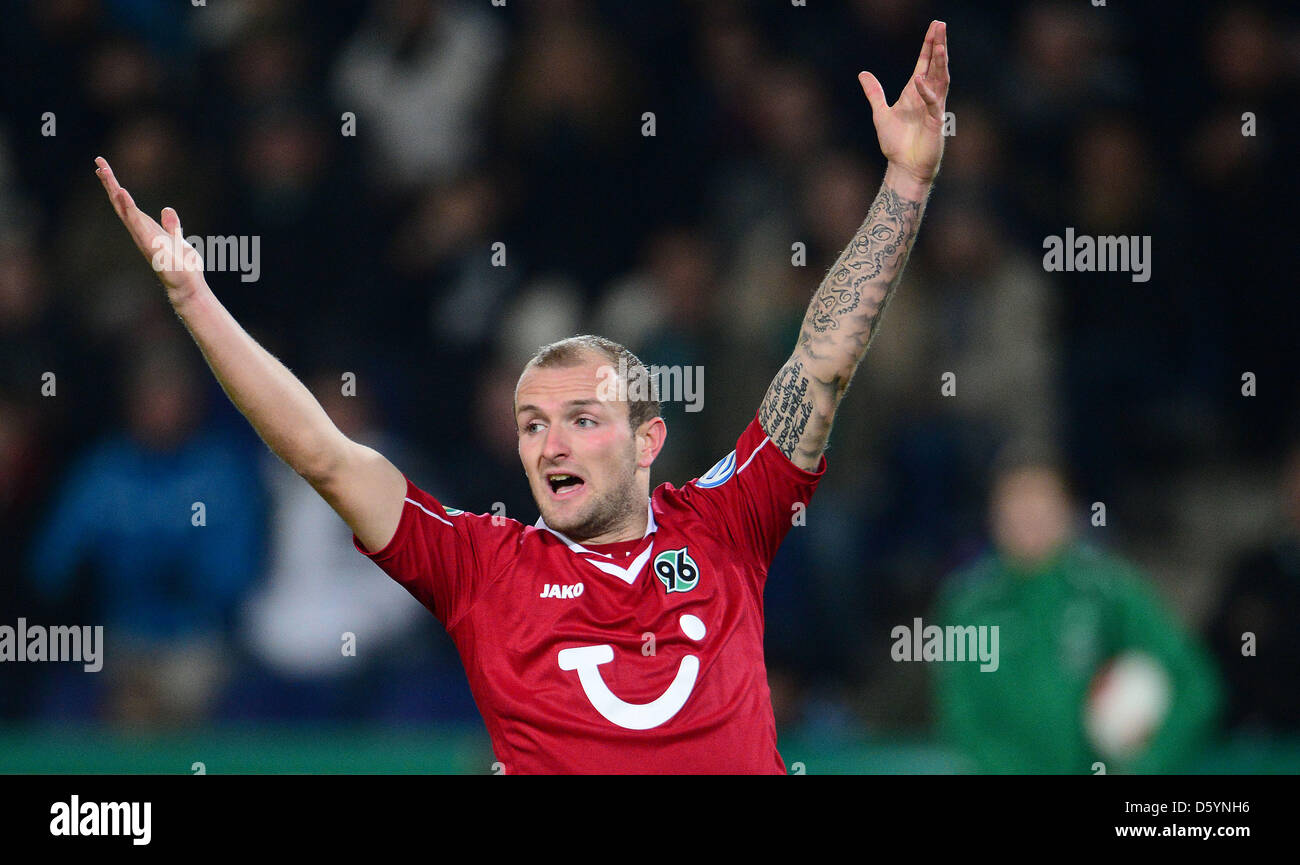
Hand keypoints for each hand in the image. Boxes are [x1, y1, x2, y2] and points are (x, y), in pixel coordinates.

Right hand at [94, 156, 206, 302]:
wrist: (188, 286)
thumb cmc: (182, 267)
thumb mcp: (178, 240)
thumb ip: (172, 226)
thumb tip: (167, 209)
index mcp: (146, 228)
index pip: (128, 204)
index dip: (116, 187)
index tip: (104, 169)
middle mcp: (140, 232)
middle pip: (121, 204)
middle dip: (110, 183)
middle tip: (99, 162)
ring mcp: (143, 238)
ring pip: (126, 211)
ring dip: (115, 191)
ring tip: (105, 172)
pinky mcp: (150, 245)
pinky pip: (138, 223)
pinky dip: (129, 208)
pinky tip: (122, 193)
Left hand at [858, 20, 949, 186]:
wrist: (903, 167)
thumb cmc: (896, 143)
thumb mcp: (880, 113)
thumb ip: (874, 93)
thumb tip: (863, 74)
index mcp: (915, 92)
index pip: (924, 64)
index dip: (928, 46)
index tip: (934, 27)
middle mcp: (927, 96)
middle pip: (935, 66)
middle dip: (938, 46)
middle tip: (942, 26)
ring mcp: (933, 108)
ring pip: (940, 80)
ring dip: (940, 62)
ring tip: (940, 44)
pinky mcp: (935, 121)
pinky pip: (933, 102)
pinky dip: (926, 91)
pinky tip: (920, 80)